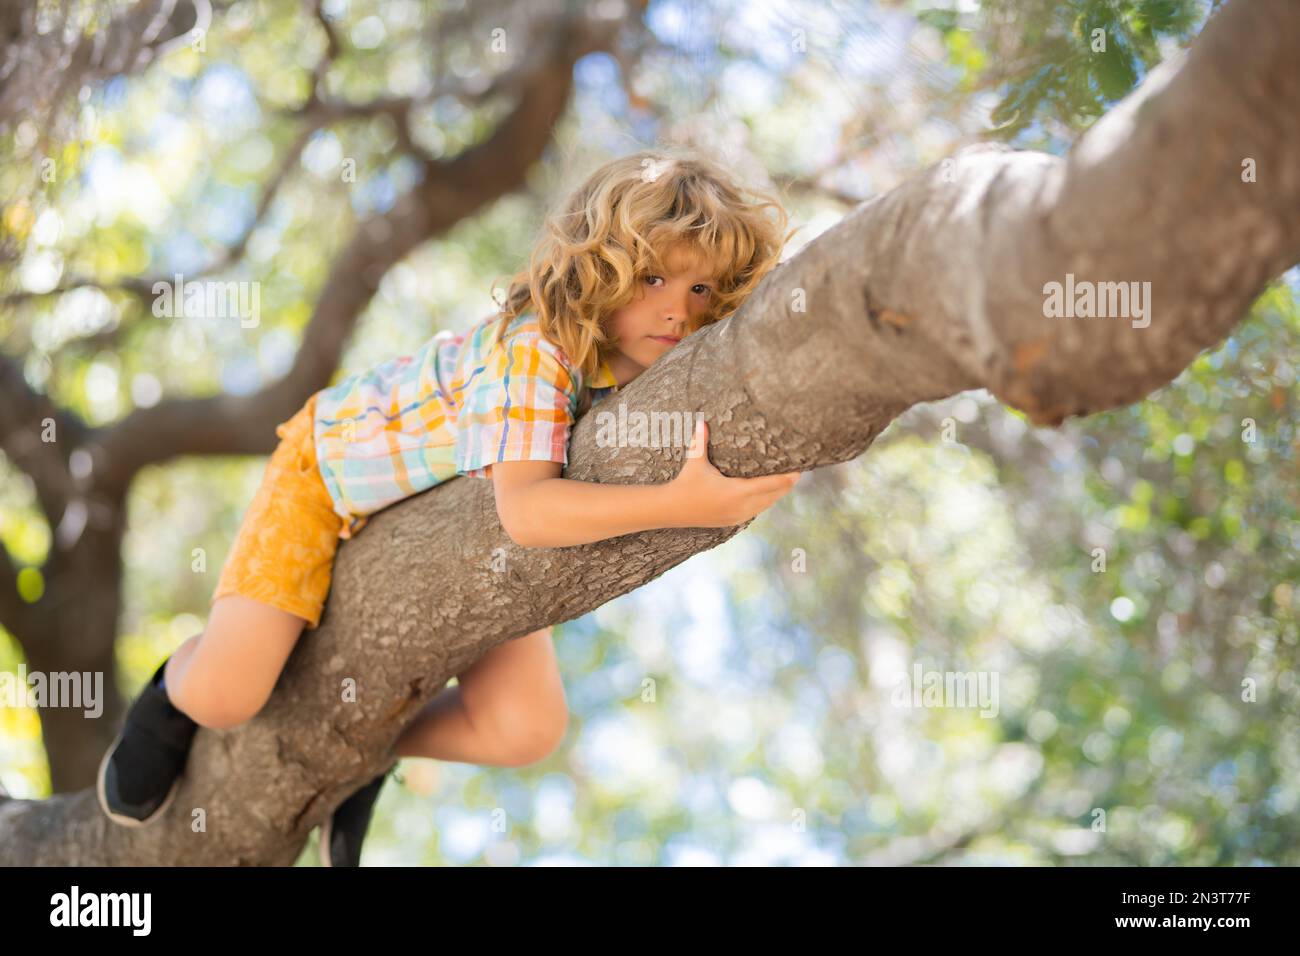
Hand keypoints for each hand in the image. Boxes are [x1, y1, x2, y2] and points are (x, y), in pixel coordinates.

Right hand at [665, 419, 803, 528]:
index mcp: (736, 492)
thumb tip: (702, 420)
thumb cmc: (684, 484)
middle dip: (786, 484)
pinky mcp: (733, 521)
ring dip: (778, 493)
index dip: (787, 478)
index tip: (800, 470)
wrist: (671, 510)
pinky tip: (771, 493)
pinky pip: (757, 510)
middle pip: (773, 496)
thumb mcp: (695, 462)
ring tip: (790, 480)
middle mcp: (741, 507)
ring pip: (767, 504)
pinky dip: (767, 501)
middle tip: (800, 470)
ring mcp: (738, 516)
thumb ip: (700, 441)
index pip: (770, 485)